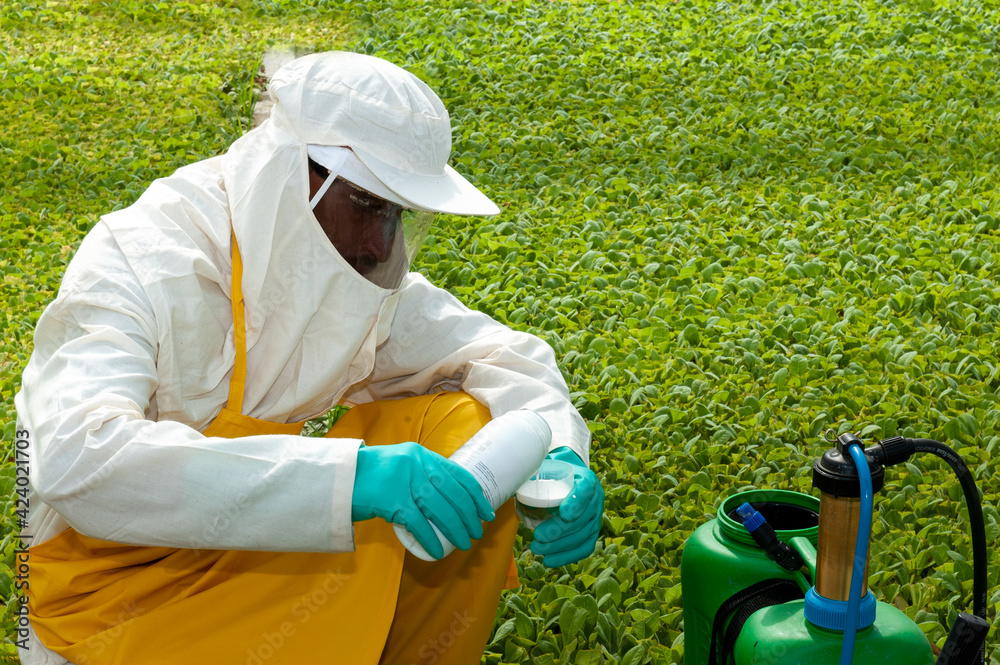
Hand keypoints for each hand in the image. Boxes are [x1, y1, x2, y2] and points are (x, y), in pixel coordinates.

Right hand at [351, 442, 494, 558]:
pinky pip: (417, 523)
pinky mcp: (389, 499)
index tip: (486, 512)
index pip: (458, 474)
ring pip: (439, 509)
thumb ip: (420, 475)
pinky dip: (430, 539)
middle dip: (469, 517)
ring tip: (464, 543)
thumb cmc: (371, 477)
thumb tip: (447, 500)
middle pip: (452, 494)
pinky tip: (437, 551)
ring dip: (456, 530)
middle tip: (476, 533)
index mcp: (421, 454)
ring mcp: (403, 480)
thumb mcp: (400, 466)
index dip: (476, 495)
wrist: (338, 479)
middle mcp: (415, 463)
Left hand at [529, 446, 603, 566]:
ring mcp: (596, 517)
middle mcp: (596, 498)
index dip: (576, 503)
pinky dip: (567, 556)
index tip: (563, 514)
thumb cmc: (552, 474)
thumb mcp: (544, 468)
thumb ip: (533, 474)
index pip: (585, 489)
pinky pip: (584, 548)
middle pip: (581, 518)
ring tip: (537, 548)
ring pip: (582, 536)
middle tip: (537, 536)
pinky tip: (549, 561)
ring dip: (559, 546)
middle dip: (559, 531)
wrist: (565, 480)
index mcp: (586, 479)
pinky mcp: (592, 532)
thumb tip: (510, 484)